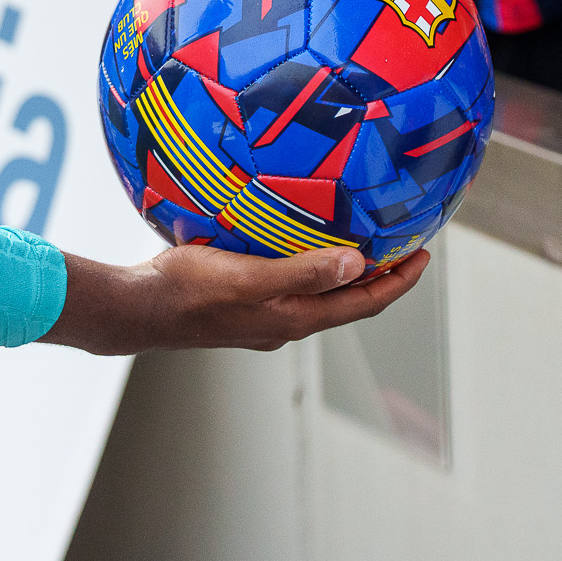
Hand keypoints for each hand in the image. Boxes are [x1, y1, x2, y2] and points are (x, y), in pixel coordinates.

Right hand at [42, 240, 429, 354]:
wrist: (139, 308)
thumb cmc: (191, 291)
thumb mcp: (252, 278)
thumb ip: (305, 272)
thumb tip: (359, 265)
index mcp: (295, 319)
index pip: (363, 304)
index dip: (397, 282)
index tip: (422, 255)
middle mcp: (285, 322)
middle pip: (347, 301)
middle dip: (378, 275)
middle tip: (400, 243)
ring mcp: (262, 316)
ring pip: (318, 294)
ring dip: (342, 271)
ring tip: (358, 238)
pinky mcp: (240, 303)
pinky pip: (288, 283)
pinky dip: (306, 264)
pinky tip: (292, 238)